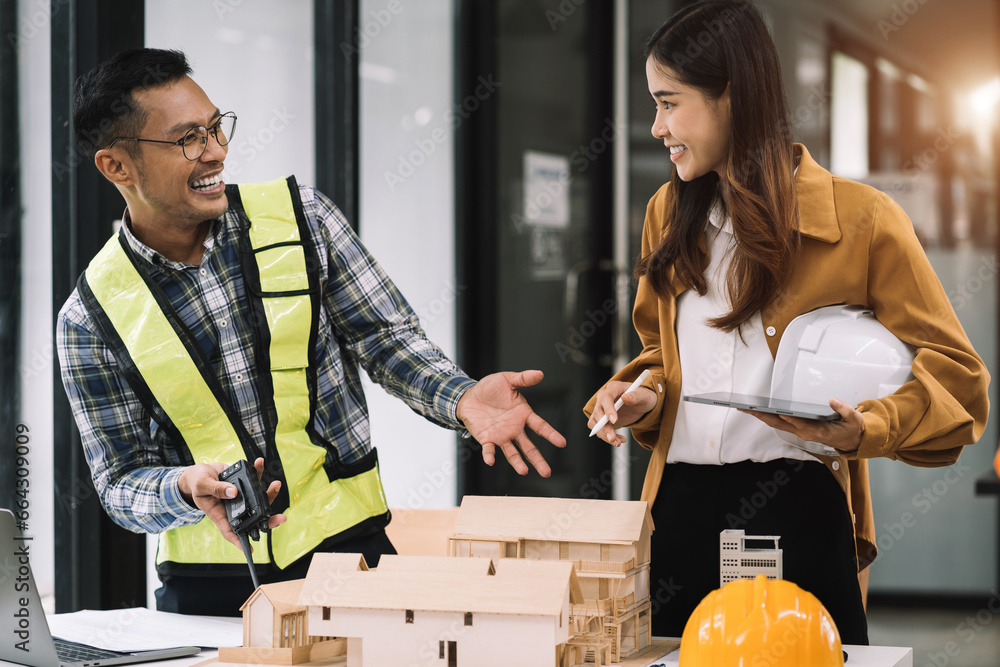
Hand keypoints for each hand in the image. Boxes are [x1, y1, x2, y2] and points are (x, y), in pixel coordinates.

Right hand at [177, 457, 286, 548]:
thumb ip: (216, 489)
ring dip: (269, 493)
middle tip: (281, 518)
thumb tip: (234, 492)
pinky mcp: (243, 483)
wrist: (200, 472)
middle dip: (268, 519)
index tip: (250, 550)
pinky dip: (258, 471)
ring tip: (276, 485)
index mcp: (220, 514)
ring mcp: (240, 496)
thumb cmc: (197, 483)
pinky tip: (259, 463)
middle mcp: (234, 507)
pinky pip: (254, 480)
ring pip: (258, 499)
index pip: (230, 531)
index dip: (239, 541)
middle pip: (253, 517)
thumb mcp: (202, 485)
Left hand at [456, 370, 566, 476]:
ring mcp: (501, 436)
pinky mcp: (487, 439)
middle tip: (547, 473)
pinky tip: (491, 461)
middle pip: (529, 447)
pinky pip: (489, 449)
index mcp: (523, 415)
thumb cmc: (490, 388)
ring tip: (524, 471)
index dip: (551, 434)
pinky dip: (490, 455)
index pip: (540, 426)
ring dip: (518, 463)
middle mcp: (515, 429)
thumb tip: (540, 373)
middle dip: (538, 460)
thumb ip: (523, 378)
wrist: (469, 395)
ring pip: (512, 453)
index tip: (562, 443)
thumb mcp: (508, 380)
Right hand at [587, 381, 656, 445]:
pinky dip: (606, 437)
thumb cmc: (643, 398)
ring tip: (618, 442)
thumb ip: (636, 396)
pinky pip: (599, 429)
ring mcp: (601, 408)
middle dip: (604, 427)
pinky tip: (619, 439)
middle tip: (613, 438)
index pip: (606, 398)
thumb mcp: (644, 396)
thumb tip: (625, 397)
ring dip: (604, 434)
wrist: (642, 406)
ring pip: (595, 423)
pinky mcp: (602, 419)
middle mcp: (604, 397)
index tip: (614, 421)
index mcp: (614, 388)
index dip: (608, 409)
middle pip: (598, 412)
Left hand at [740, 398, 864, 453]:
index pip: (800, 423)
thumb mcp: (854, 419)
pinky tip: (759, 412)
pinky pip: (780, 423)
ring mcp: (801, 431)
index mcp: (818, 430)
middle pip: (780, 424)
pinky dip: (768, 417)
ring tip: (747, 408)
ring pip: (777, 424)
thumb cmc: (850, 429)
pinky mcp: (799, 429)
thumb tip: (833, 400)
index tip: (778, 411)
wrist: (851, 440)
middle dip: (763, 416)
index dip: (789, 417)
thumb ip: (844, 409)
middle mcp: (805, 432)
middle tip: (748, 408)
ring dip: (761, 416)